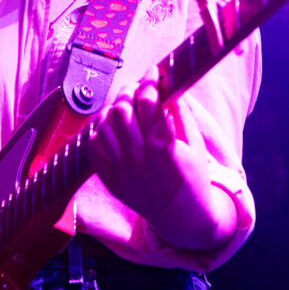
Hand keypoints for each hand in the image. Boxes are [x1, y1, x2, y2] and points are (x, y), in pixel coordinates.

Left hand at [90, 72, 234, 250]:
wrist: (184, 217)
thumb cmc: (193, 177)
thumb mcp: (195, 144)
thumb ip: (181, 114)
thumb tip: (169, 86)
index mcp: (164, 147)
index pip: (147, 101)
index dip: (149, 81)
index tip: (153, 73)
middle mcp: (139, 158)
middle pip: (121, 110)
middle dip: (129, 92)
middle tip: (137, 89)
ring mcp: (122, 171)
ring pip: (103, 128)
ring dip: (112, 111)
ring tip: (123, 108)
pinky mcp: (112, 182)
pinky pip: (93, 150)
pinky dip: (99, 134)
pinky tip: (112, 129)